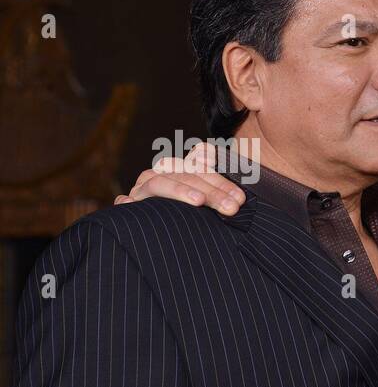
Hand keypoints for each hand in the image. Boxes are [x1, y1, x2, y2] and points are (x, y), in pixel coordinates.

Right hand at [115, 141, 245, 214]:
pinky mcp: (128, 206)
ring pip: (159, 183)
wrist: (162, 236)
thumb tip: (205, 150)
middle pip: (185, 176)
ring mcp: (140, 190)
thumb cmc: (194, 215)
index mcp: (177, 169)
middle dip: (211, 192)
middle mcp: (158, 176)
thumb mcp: (207, 196)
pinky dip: (128, 203)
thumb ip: (213, 179)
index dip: (221, 183)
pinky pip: (127, 203)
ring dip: (178, 190)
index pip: (200, 170)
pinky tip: (132, 204)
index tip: (241, 199)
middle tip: (231, 208)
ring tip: (198, 201)